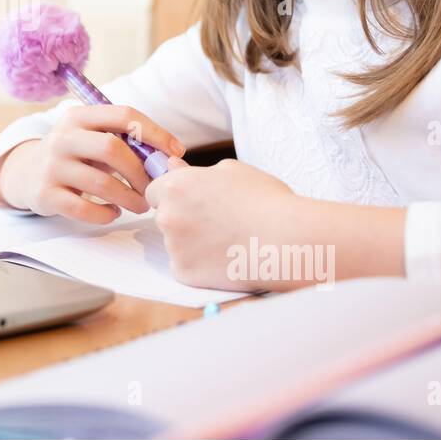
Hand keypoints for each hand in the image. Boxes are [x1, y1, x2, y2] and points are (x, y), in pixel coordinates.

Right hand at [0, 105, 185, 223]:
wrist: (27, 174)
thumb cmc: (76, 156)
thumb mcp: (92, 138)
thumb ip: (125, 143)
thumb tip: (169, 160)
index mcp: (79, 116)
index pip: (123, 115)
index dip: (155, 133)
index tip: (176, 152)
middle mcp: (63, 137)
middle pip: (113, 149)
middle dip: (141, 172)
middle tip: (154, 188)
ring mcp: (52, 166)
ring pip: (101, 183)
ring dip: (129, 198)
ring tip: (140, 205)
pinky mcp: (46, 194)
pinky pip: (84, 209)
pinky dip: (106, 214)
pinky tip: (112, 213)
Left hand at [145, 156, 305, 290]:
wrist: (287, 241)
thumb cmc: (265, 201)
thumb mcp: (232, 171)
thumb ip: (194, 171)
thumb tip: (173, 166)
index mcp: (175, 187)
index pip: (154, 191)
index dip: (174, 195)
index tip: (193, 200)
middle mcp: (167, 216)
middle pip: (164, 217)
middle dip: (183, 218)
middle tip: (217, 221)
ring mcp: (174, 247)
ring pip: (176, 243)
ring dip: (192, 242)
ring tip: (228, 238)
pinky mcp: (184, 273)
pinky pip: (186, 265)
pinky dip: (201, 264)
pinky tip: (226, 256)